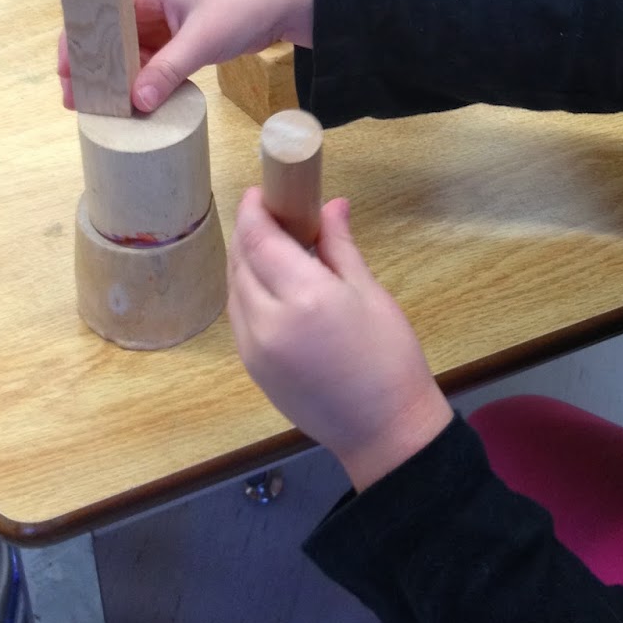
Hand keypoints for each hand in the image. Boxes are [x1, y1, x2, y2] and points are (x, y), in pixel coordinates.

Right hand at [58, 0, 313, 112]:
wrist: (287, 2)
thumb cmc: (245, 5)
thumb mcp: (203, 39)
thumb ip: (168, 70)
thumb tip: (136, 103)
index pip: (98, 12)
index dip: (79, 43)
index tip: (68, 76)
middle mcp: (148, 0)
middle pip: (108, 34)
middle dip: (93, 67)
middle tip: (78, 103)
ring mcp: (163, 18)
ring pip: (128, 50)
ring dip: (117, 77)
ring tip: (102, 110)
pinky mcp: (178, 35)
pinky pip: (150, 58)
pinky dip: (141, 78)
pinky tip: (133, 103)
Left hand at [227, 190, 453, 491]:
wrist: (383, 430)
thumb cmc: (388, 357)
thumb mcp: (369, 293)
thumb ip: (339, 246)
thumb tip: (330, 205)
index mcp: (303, 298)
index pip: (260, 240)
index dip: (254, 211)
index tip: (261, 192)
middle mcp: (267, 322)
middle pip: (240, 262)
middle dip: (248, 232)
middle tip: (269, 214)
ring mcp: (254, 349)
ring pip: (234, 290)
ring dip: (244, 262)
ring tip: (270, 246)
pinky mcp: (252, 368)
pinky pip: (238, 316)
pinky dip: (245, 292)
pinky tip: (268, 284)